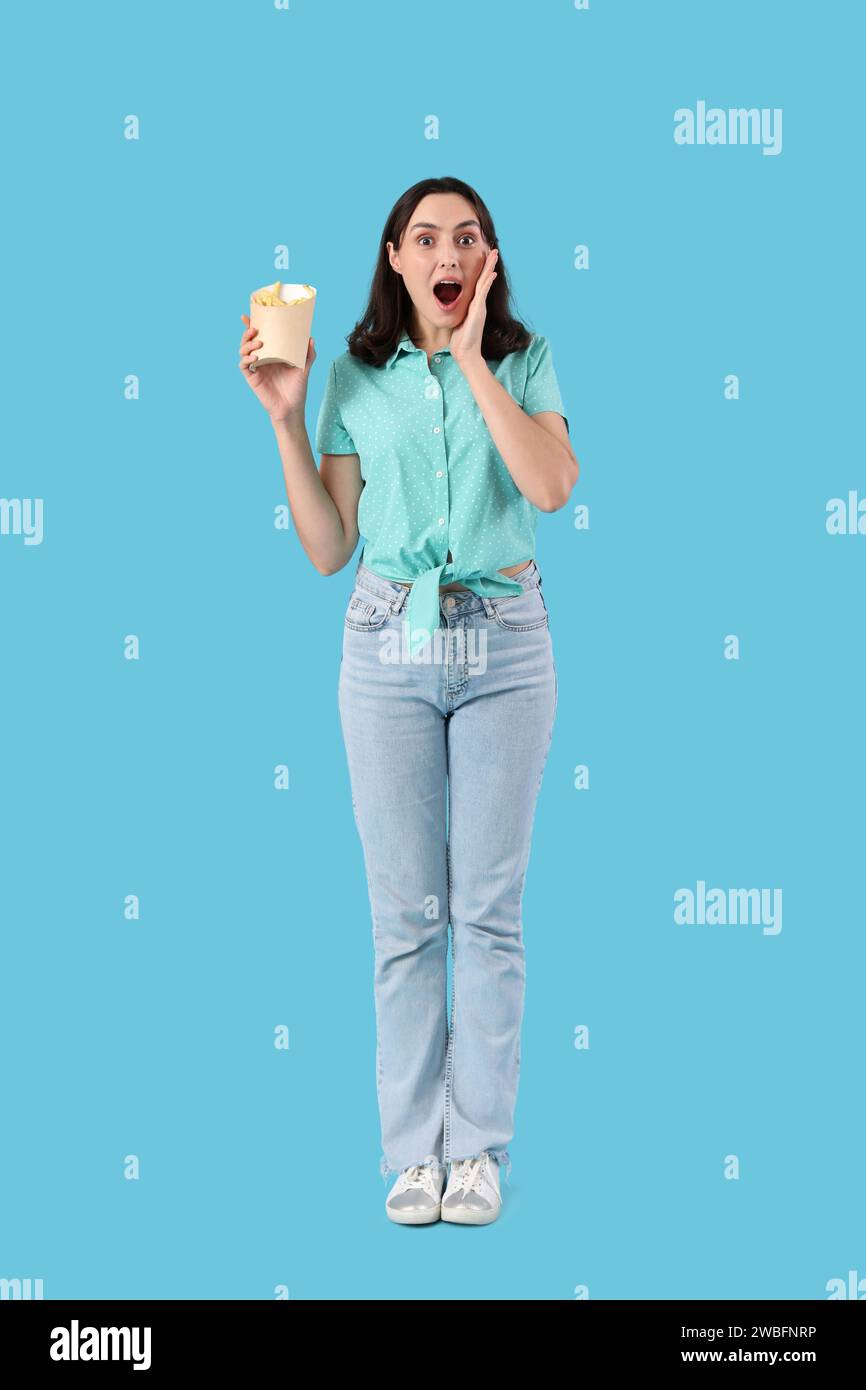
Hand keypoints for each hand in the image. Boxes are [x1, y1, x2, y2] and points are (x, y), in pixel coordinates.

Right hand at [238, 314, 315, 421]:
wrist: (292, 408)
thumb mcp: (305, 368)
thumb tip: (310, 337)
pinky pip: (243, 366)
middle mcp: (262, 359)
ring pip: (243, 351)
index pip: (259, 336)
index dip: (251, 325)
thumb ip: (309, 354)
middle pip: (247, 341)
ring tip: (257, 343)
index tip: (248, 315)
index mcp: (272, 353)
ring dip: (247, 344)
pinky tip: (255, 358)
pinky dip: (246, 359)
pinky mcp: (252, 378)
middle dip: (247, 332)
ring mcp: (256, 368)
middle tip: (255, 328)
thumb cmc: (298, 389)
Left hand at [449, 248, 497, 364]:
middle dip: (488, 264)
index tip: (483, 258)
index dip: (480, 270)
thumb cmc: (461, 341)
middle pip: (484, 279)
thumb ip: (458, 314)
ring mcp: (479, 306)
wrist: (465, 353)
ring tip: (494, 254)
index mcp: (473, 305)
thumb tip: (451, 310)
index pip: (478, 283)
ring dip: (490, 267)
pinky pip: (483, 293)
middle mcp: (478, 304)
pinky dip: (487, 282)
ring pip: (485, 282)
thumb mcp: (458, 322)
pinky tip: (491, 273)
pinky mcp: (478, 311)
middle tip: (493, 249)